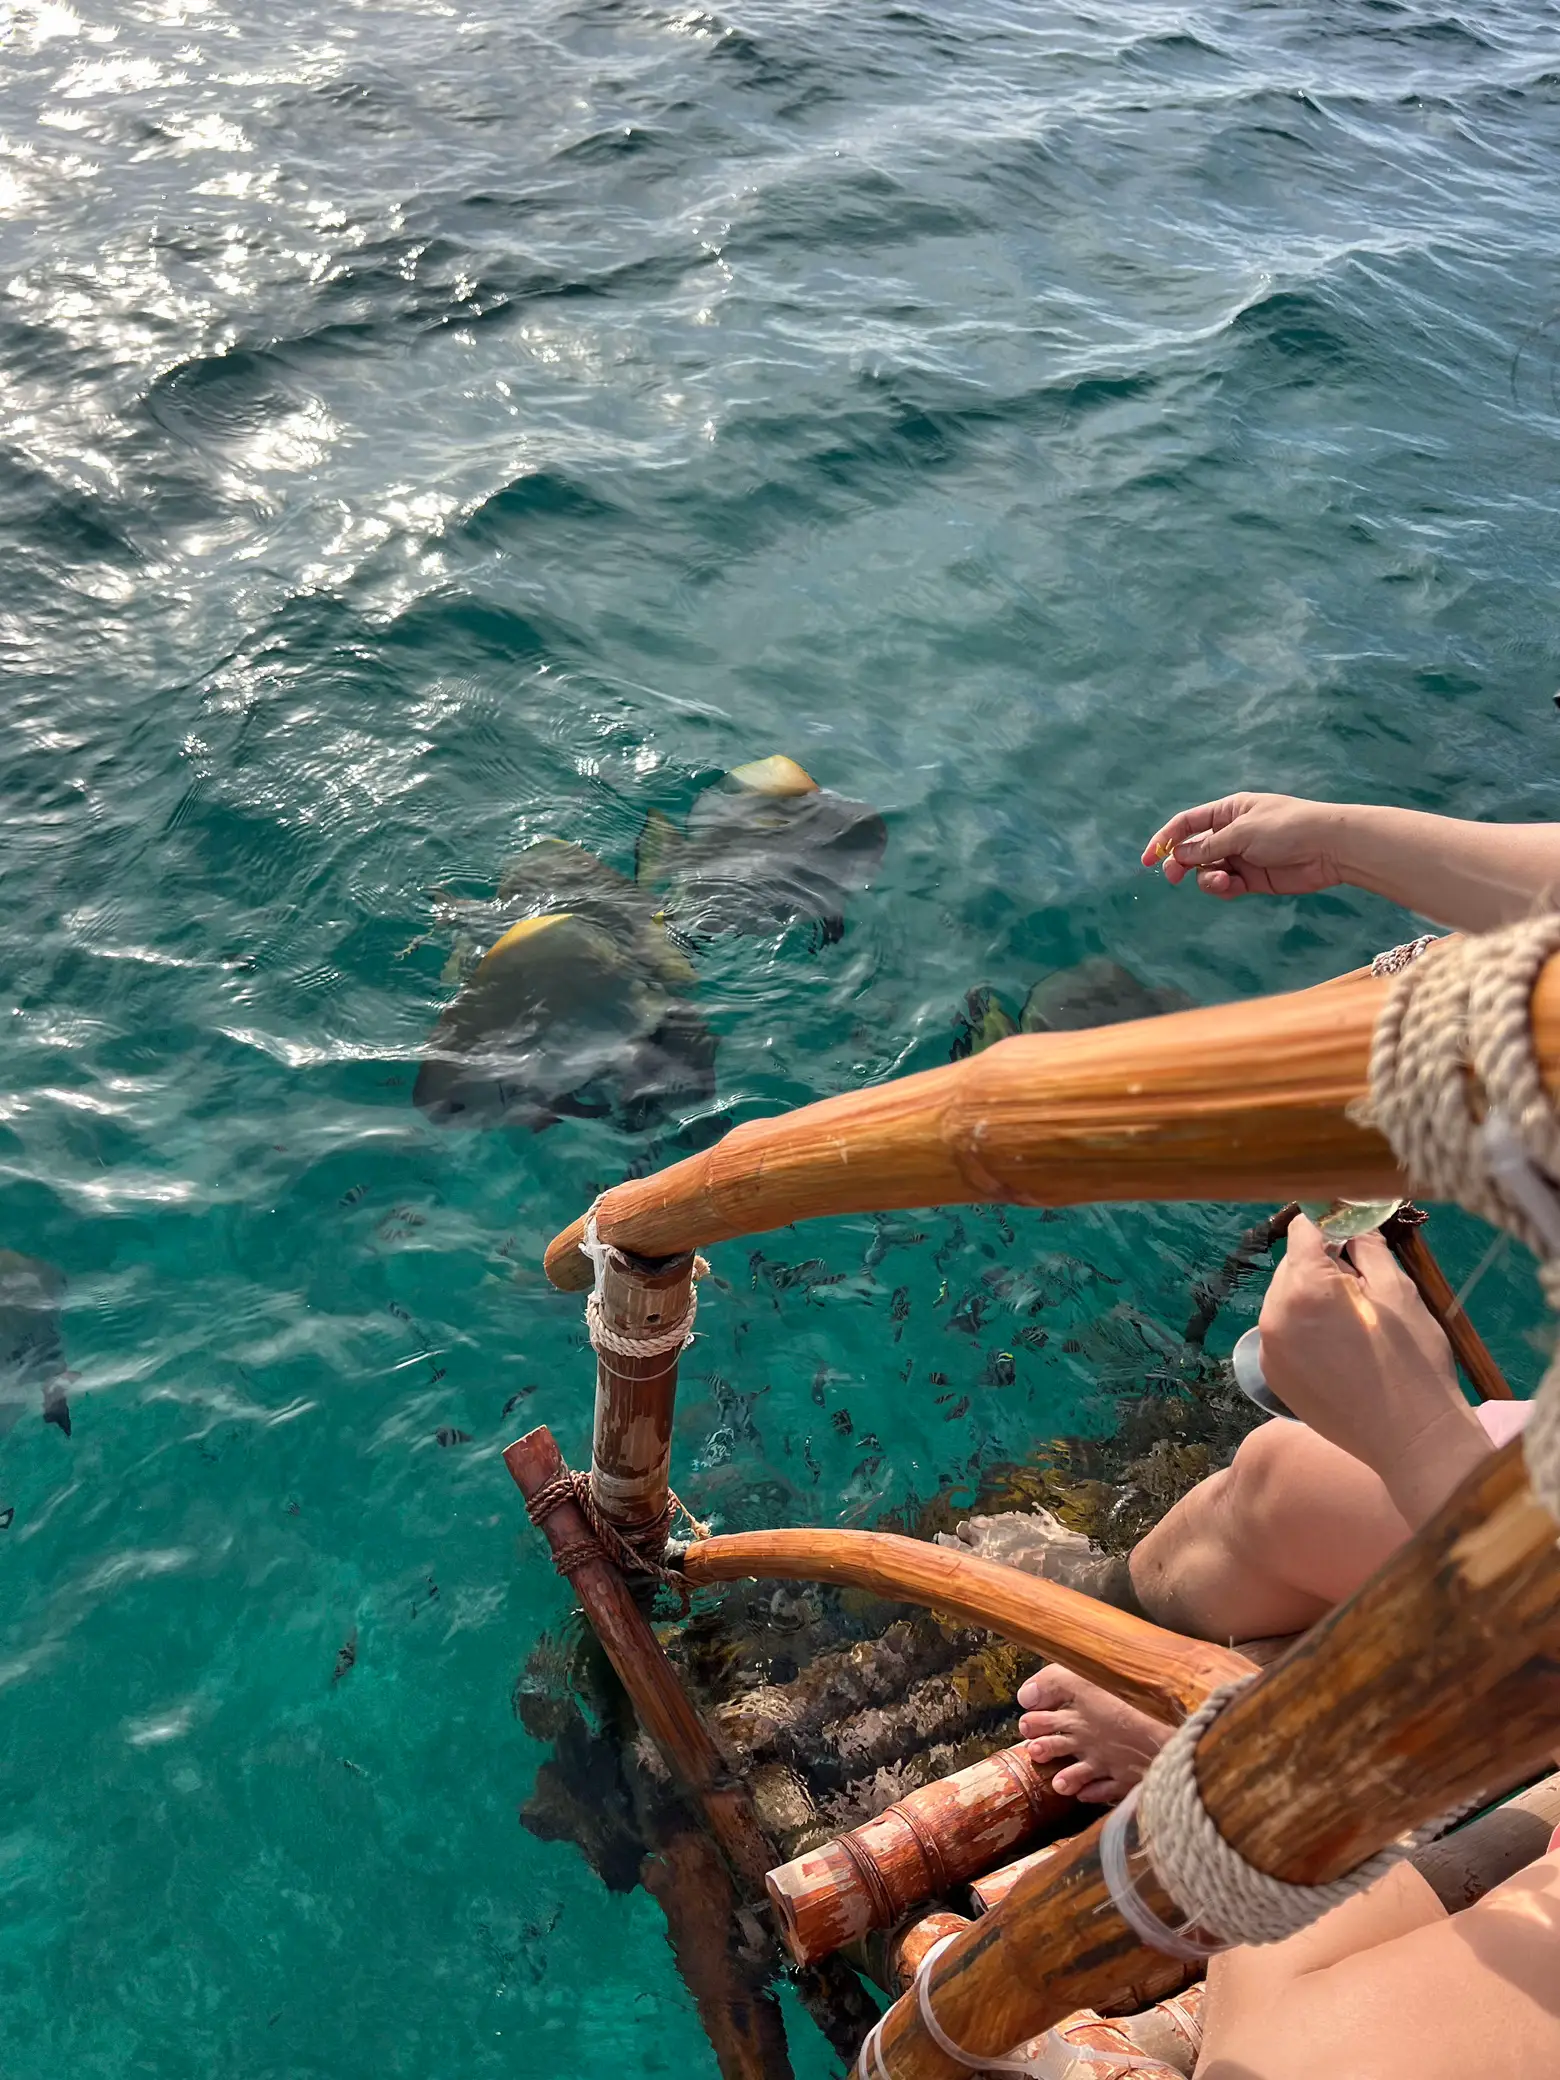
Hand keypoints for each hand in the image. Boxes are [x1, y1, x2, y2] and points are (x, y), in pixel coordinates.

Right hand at [1141, 793, 1348, 899]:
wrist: (1328, 847)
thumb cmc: (1286, 828)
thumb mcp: (1241, 833)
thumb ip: (1207, 846)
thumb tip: (1178, 856)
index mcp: (1228, 811)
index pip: (1187, 823)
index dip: (1164, 839)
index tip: (1147, 859)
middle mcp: (1232, 832)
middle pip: (1193, 850)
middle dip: (1181, 864)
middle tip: (1173, 877)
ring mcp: (1242, 856)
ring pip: (1208, 870)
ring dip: (1207, 877)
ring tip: (1221, 881)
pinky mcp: (1253, 878)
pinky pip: (1226, 885)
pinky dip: (1223, 888)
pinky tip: (1230, 887)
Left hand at [1257, 1218, 1489, 1525]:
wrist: (1411, 1438)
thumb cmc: (1412, 1359)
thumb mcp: (1398, 1291)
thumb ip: (1367, 1248)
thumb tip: (1351, 1224)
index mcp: (1304, 1287)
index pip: (1303, 1230)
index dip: (1330, 1226)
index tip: (1353, 1231)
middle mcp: (1273, 1314)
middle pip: (1291, 1266)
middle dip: (1321, 1266)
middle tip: (1362, 1285)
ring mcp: (1268, 1349)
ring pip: (1285, 1299)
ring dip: (1311, 1298)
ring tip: (1353, 1321)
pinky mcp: (1272, 1376)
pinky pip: (1283, 1333)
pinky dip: (1303, 1329)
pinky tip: (1338, 1347)